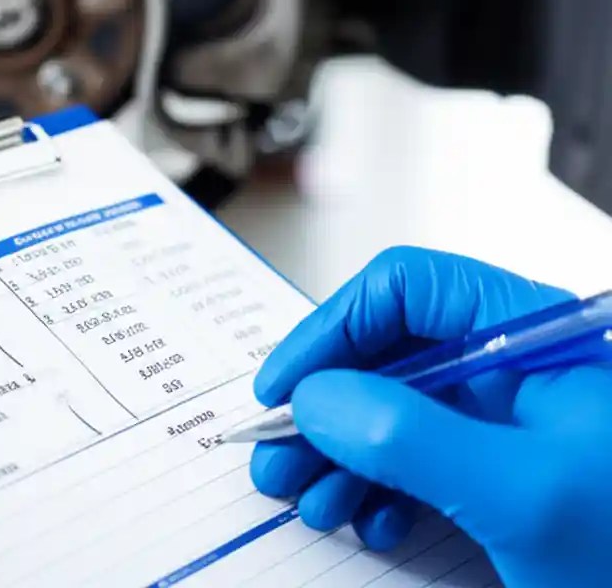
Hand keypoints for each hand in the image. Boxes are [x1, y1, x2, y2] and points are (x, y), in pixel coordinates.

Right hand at [250, 247, 611, 586]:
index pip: (407, 291)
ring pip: (389, 409)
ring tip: (311, 500)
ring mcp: (506, 423)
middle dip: (324, 407)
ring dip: (337, 453)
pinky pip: (414, 458)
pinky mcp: (501, 472)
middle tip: (278, 456)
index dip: (333, 331)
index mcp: (533, 339)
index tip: (285, 389)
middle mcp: (514, 369)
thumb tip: (320, 399)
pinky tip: (370, 519)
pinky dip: (375, 487)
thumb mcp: (525, 496)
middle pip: (386, 352)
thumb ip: (413, 437)